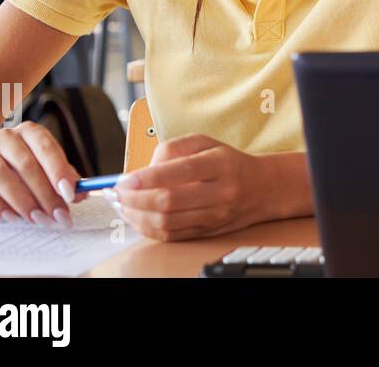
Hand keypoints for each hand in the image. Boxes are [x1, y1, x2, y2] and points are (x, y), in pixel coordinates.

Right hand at [0, 122, 83, 225]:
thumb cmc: (25, 167)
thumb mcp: (47, 167)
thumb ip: (66, 177)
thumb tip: (83, 193)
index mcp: (30, 131)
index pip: (47, 148)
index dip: (59, 172)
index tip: (70, 194)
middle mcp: (6, 138)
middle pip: (26, 165)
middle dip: (44, 194)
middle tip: (56, 215)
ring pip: (2, 176)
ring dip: (21, 201)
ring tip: (36, 218)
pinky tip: (11, 217)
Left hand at [114, 135, 269, 240]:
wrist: (261, 188)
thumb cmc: (228, 163)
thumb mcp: (205, 142)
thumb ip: (173, 148)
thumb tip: (144, 169)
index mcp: (220, 164)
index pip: (181, 171)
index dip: (148, 178)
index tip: (124, 180)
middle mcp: (220, 192)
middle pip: (170, 201)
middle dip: (135, 199)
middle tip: (117, 194)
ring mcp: (215, 215)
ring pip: (167, 222)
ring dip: (137, 216)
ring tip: (123, 206)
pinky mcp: (208, 231)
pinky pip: (172, 235)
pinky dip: (148, 229)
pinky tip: (138, 217)